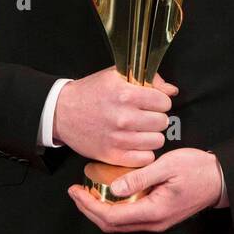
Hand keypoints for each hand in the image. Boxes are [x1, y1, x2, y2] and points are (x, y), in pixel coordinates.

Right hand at [53, 66, 177, 167]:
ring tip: (140, 130)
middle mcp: (123, 117)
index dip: (160, 102)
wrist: (62, 112)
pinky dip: (143, 152)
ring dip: (151, 136)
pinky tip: (135, 143)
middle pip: (162, 122)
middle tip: (145, 117)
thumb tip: (171, 90)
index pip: (164, 102)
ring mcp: (118, 138)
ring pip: (157, 141)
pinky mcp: (112, 155)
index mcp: (125, 94)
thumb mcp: (116, 76)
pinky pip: (145, 158)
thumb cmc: (90, 93)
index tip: (152, 103)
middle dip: (156, 118)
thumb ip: (148, 80)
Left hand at [68, 148, 222, 232]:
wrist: (220, 179)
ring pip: (118, 223)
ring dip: (99, 209)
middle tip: (75, 191)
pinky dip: (113, 207)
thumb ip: (139, 177)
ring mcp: (155, 222)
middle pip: (111, 225)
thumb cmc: (198, 170)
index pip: (111, 217)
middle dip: (88, 209)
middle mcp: (153, 222)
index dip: (89, 206)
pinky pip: (129, 217)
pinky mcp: (157, 216)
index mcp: (154, 211)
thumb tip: (114, 188)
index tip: (76, 190)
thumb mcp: (167, 166)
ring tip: (87, 191)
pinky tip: (108, 192)